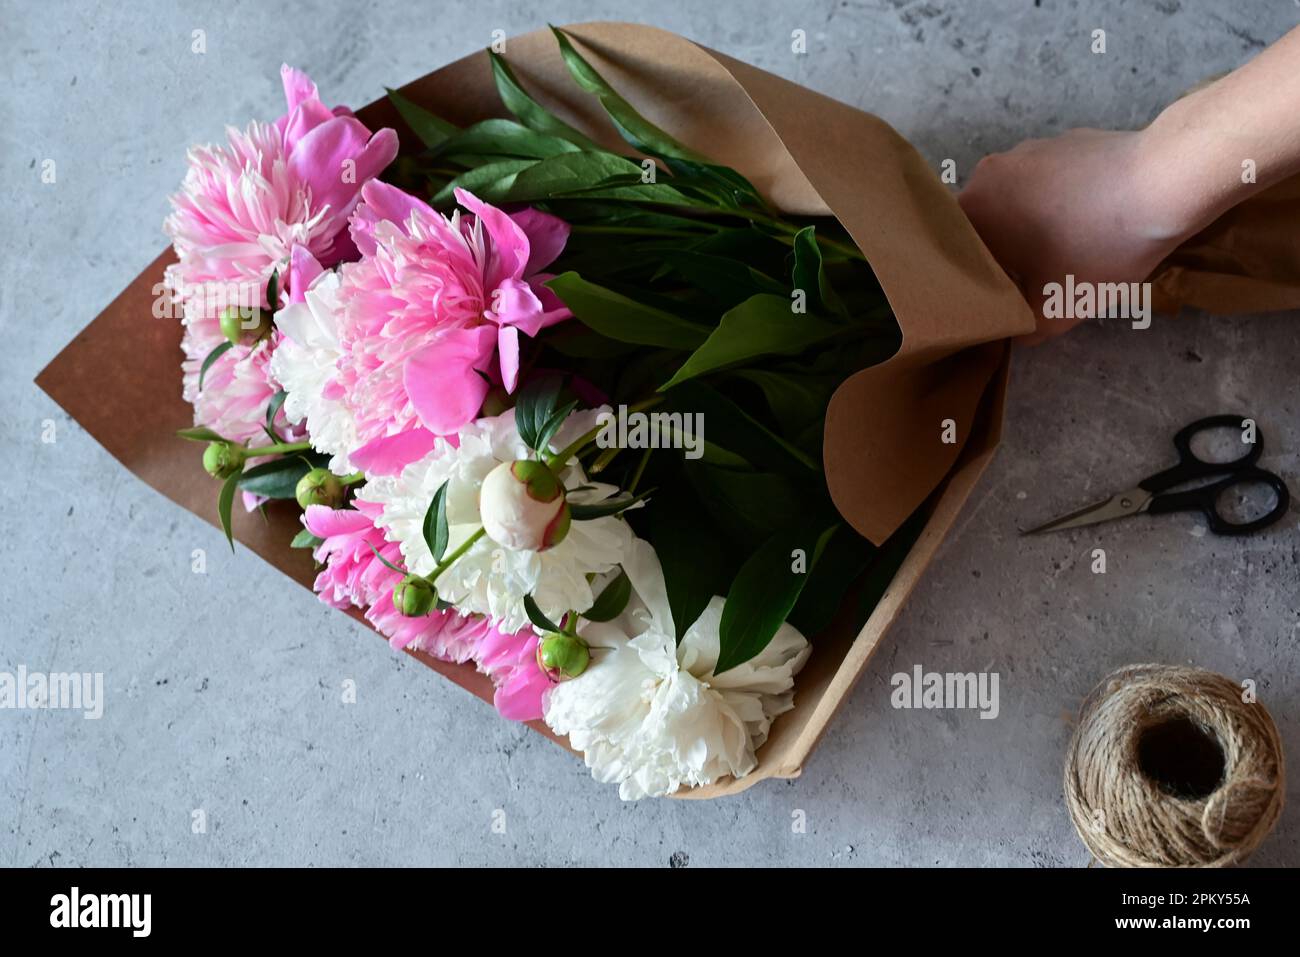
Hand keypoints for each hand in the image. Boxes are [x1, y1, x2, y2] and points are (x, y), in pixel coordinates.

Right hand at [958, 128, 1184, 344]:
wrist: (1165, 182)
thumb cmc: (1095, 247)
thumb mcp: (1056, 310)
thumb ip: (1022, 329)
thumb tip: (1014, 331)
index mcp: (972, 208)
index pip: (953, 251)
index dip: (972, 279)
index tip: (994, 298)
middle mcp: (989, 171)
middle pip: (984, 224)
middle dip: (1002, 252)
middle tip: (1028, 281)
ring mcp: (1030, 149)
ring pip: (1018, 200)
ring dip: (1032, 226)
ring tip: (1067, 250)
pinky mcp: (1068, 140)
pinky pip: (1052, 180)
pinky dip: (1064, 202)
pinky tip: (1094, 222)